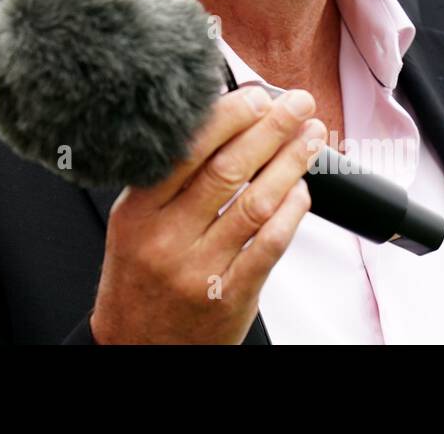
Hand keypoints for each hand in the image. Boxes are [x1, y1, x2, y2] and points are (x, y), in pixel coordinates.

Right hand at [90, 86, 325, 343]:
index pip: (186, 151)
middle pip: (228, 170)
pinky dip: (292, 212)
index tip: (256, 96)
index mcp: (138, 211)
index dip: (228, 117)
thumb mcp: (132, 222)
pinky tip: (302, 189)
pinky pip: (270, 245)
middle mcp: (167, 238)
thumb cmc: (139, 277)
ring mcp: (201, 269)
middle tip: (297, 104)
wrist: (139, 347)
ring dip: (291, 163)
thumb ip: (165, 179)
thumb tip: (217, 122)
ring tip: (311, 138)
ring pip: (256, 203)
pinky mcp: (231, 295)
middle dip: (271, 129)